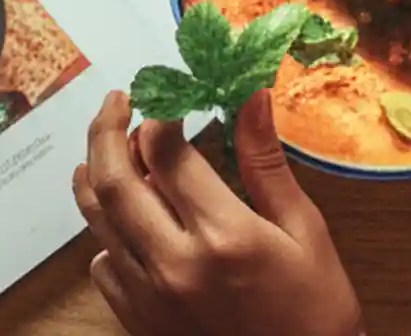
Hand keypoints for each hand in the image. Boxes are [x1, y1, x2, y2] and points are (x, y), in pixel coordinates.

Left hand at [72, 91, 362, 335]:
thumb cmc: (316, 314)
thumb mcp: (305, 234)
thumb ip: (266, 164)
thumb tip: (250, 96)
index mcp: (224, 235)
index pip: (166, 152)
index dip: (160, 114)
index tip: (167, 98)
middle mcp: (175, 262)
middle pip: (113, 178)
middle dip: (106, 129)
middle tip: (116, 102)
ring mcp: (149, 294)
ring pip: (97, 218)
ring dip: (94, 173)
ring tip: (103, 147)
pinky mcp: (137, 319)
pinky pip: (103, 262)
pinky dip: (107, 231)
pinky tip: (126, 219)